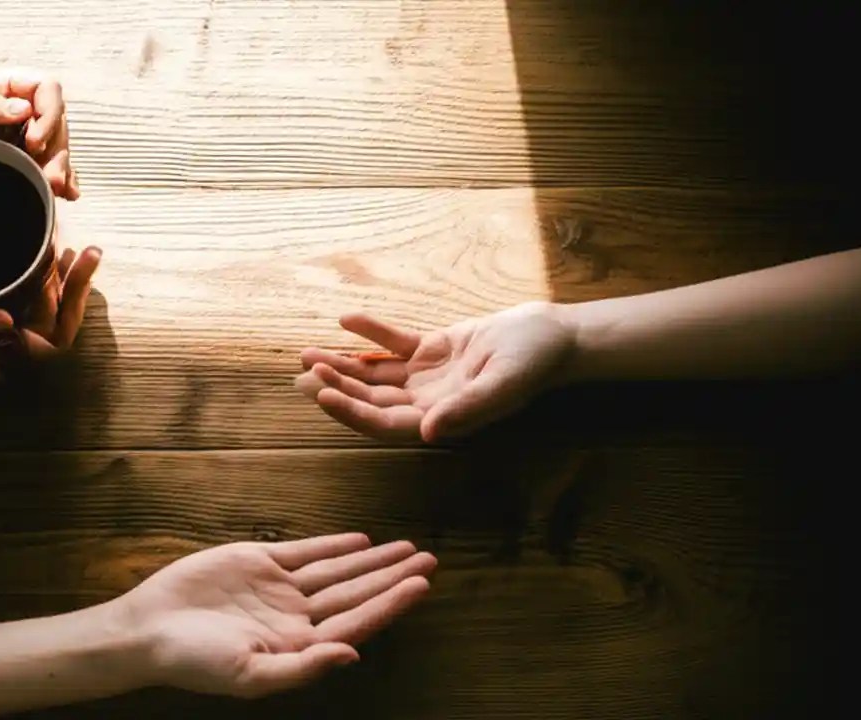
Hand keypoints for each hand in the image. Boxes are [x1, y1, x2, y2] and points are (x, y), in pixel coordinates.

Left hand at [0, 66, 78, 198]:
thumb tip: (24, 110)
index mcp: (1, 85)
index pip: (46, 87)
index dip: (49, 113)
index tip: (34, 142)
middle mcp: (16, 106)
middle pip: (57, 119)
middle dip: (59, 149)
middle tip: (50, 180)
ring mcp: (21, 131)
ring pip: (57, 143)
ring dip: (62, 167)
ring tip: (57, 192)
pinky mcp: (20, 156)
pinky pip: (49, 162)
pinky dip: (63, 177)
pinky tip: (68, 193)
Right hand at [0, 246, 101, 381]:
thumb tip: (9, 320)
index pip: (52, 344)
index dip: (71, 310)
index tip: (78, 272)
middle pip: (54, 326)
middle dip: (74, 290)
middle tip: (88, 251)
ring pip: (42, 313)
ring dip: (60, 284)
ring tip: (72, 249)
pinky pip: (22, 303)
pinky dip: (38, 281)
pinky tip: (42, 255)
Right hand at [119, 533, 434, 698]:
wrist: (148, 630)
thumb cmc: (195, 662)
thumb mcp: (250, 675)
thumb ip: (303, 667)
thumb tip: (353, 654)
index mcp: (299, 646)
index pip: (358, 621)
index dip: (392, 603)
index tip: (423, 585)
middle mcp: (296, 617)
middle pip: (357, 593)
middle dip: (393, 577)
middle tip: (430, 559)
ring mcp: (279, 589)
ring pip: (338, 570)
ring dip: (372, 560)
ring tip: (407, 548)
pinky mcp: (258, 562)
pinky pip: (305, 551)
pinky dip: (333, 546)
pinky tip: (360, 541)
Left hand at [295, 302, 575, 442]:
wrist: (555, 335)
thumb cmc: (535, 362)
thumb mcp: (504, 384)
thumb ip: (468, 408)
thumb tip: (427, 433)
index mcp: (443, 419)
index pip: (386, 422)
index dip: (352, 412)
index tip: (322, 394)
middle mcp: (430, 403)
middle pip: (372, 399)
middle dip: (337, 387)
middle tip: (305, 370)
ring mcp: (429, 377)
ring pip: (376, 375)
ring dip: (342, 365)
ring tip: (308, 353)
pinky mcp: (433, 351)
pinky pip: (394, 344)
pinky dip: (371, 333)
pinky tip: (346, 319)